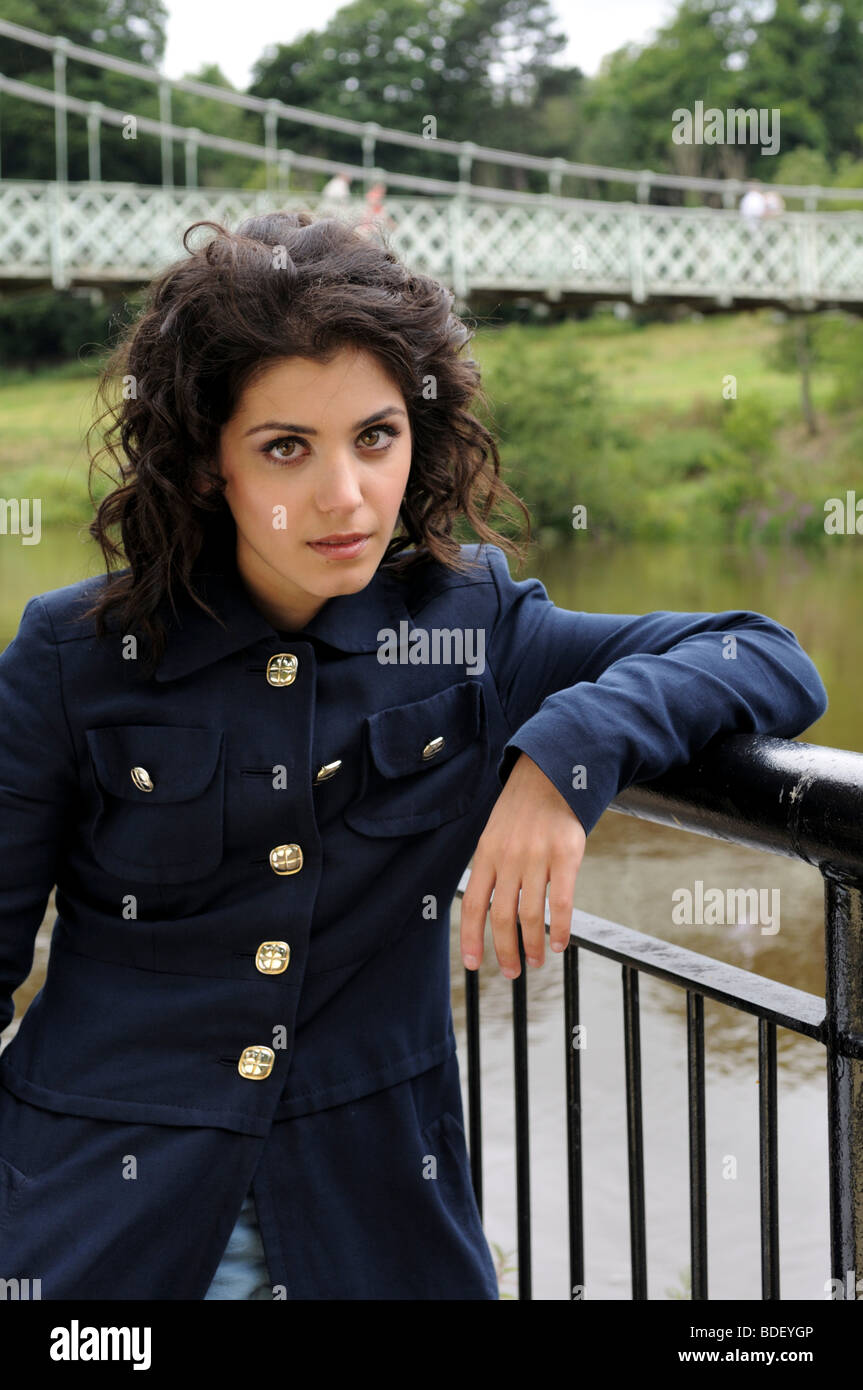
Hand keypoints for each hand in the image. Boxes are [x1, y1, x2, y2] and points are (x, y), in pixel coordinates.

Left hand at [460, 751, 586, 977]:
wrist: (551, 772)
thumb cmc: (522, 811)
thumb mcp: (494, 834)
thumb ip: (491, 868)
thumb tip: (485, 911)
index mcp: (485, 854)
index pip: (472, 905)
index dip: (470, 938)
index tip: (474, 964)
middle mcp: (508, 858)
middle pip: (502, 917)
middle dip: (505, 951)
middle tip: (511, 973)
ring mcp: (537, 856)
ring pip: (530, 915)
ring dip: (531, 946)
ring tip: (535, 962)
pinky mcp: (566, 854)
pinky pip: (561, 901)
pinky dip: (560, 929)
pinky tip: (559, 944)